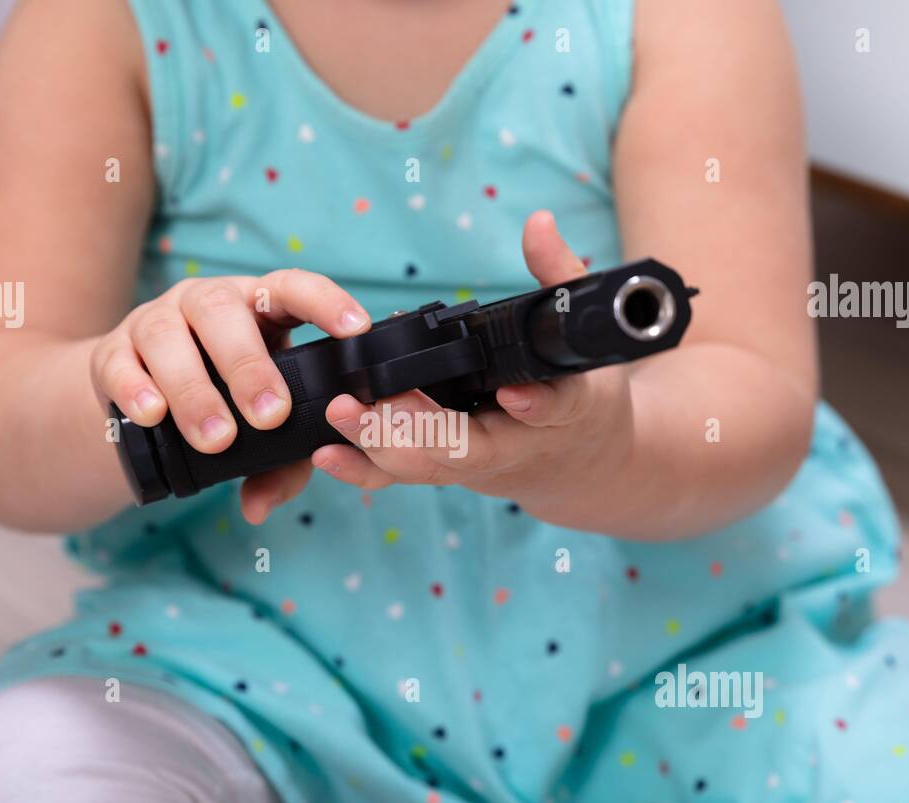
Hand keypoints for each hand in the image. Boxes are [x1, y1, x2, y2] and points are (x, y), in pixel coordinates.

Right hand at [90, 270, 370, 522]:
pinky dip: (135, 388)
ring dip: (194, 389)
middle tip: (271, 417)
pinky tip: (152, 415)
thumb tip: (259, 507)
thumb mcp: (262, 428)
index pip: (293, 287)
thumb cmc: (224, 403)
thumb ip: (279, 464)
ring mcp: (155, 321)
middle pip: (223, 310)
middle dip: (250, 365)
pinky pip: (119, 362)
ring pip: (168, 336)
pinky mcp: (111, 351)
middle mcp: (206, 303)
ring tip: (216, 438)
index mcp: (258, 308)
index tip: (355, 330)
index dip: (326, 302)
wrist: (138, 400)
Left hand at [311, 211, 634, 511]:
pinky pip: (403, 474)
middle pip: (469, 450)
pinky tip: (326, 455)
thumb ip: (560, 276)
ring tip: (338, 419)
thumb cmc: (581, 389)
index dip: (533, 405)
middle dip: (420, 431)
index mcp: (563, 412)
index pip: (554, 409)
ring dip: (380, 448)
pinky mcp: (445, 469)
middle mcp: (517, 445)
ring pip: (430, 467)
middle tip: (377, 405)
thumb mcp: (583, 333)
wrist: (579, 461)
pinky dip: (364, 469)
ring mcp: (476, 465)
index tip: (511, 394)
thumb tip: (538, 221)